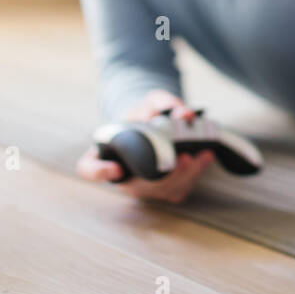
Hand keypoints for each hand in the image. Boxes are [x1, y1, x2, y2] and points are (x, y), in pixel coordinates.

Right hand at [75, 90, 213, 203]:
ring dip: (185, 176)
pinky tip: (205, 158)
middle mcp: (121, 176)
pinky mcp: (164, 191)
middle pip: (137, 187)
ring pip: (161, 192)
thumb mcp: (150, 101)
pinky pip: (178, 191)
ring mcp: (143, 187)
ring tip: (200, 156)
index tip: (116, 169)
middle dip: (165, 177)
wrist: (155, 123)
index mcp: (105, 153)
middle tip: (183, 158)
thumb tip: (184, 114)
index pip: (89, 168)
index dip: (99, 172)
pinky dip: (195, 175)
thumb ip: (163, 103)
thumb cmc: (145, 114)